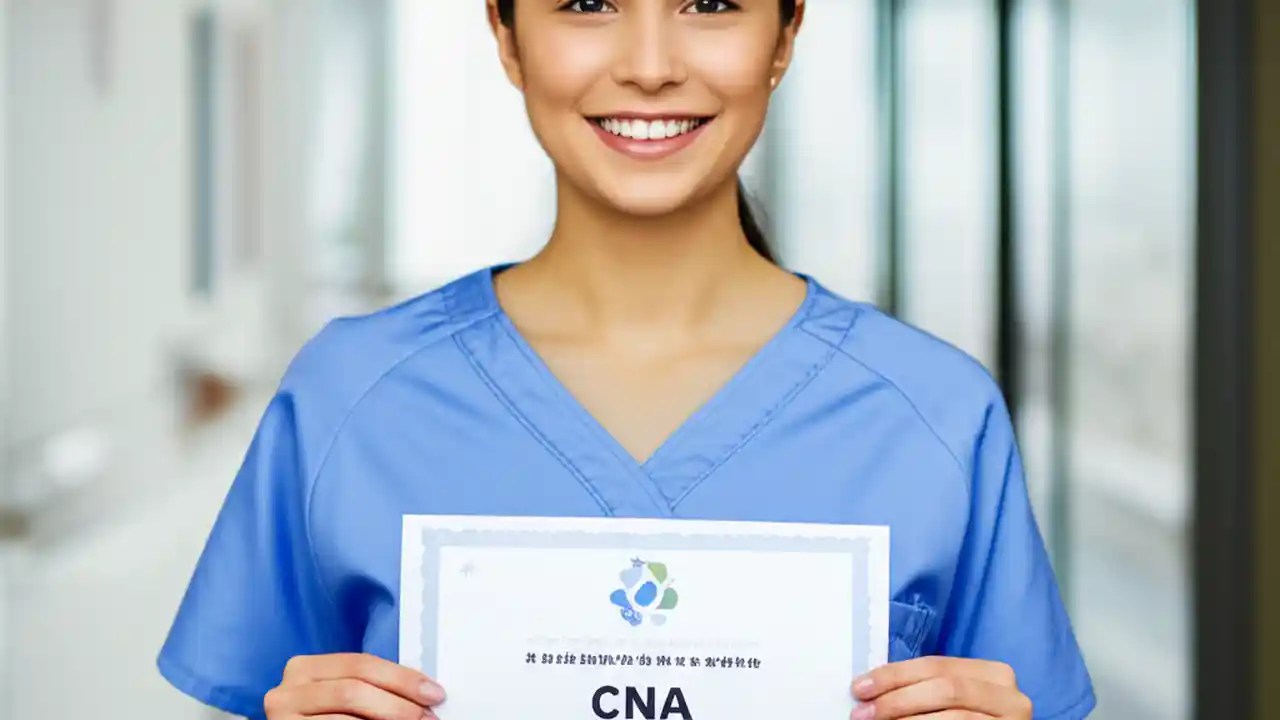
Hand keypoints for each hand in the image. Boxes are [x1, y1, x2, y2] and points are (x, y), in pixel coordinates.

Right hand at [264, 653, 445, 719]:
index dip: (402, 678)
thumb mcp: (339, 696)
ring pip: (348, 719)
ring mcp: (283, 719)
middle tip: (428, 715)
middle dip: (399, 704)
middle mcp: (286, 692)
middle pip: (354, 690)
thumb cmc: (322, 717)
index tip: (433, 692)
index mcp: (304, 669)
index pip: (361, 664)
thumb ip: (369, 687)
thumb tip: (420, 690)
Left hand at [850, 657, 1031, 718]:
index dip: (894, 675)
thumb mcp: (953, 698)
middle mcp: (1011, 697)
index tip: (860, 687)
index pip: (936, 665)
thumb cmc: (970, 718)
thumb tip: (872, 690)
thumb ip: (924, 688)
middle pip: (944, 689)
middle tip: (863, 713)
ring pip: (953, 718)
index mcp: (994, 675)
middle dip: (897, 699)